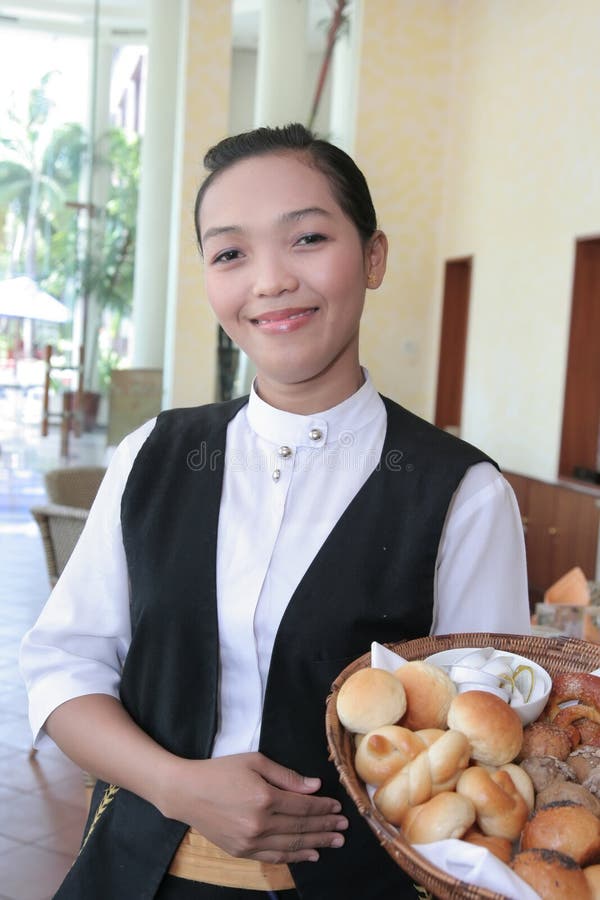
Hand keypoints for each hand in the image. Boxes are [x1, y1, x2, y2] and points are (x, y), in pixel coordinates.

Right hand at [158, 752, 347, 863]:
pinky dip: (295, 856)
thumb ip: (286, 776)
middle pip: (301, 826)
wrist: (187, 793)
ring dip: (316, 843)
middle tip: (344, 827)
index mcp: (265, 798)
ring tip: (335, 842)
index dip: (323, 807)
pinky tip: (310, 855)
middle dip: (325, 826)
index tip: (338, 807)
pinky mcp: (242, 851)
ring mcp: (250, 841)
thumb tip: (314, 786)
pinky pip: (275, 856)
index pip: (303, 805)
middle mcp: (260, 823)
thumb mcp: (255, 762)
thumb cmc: (221, 772)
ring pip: (292, 844)